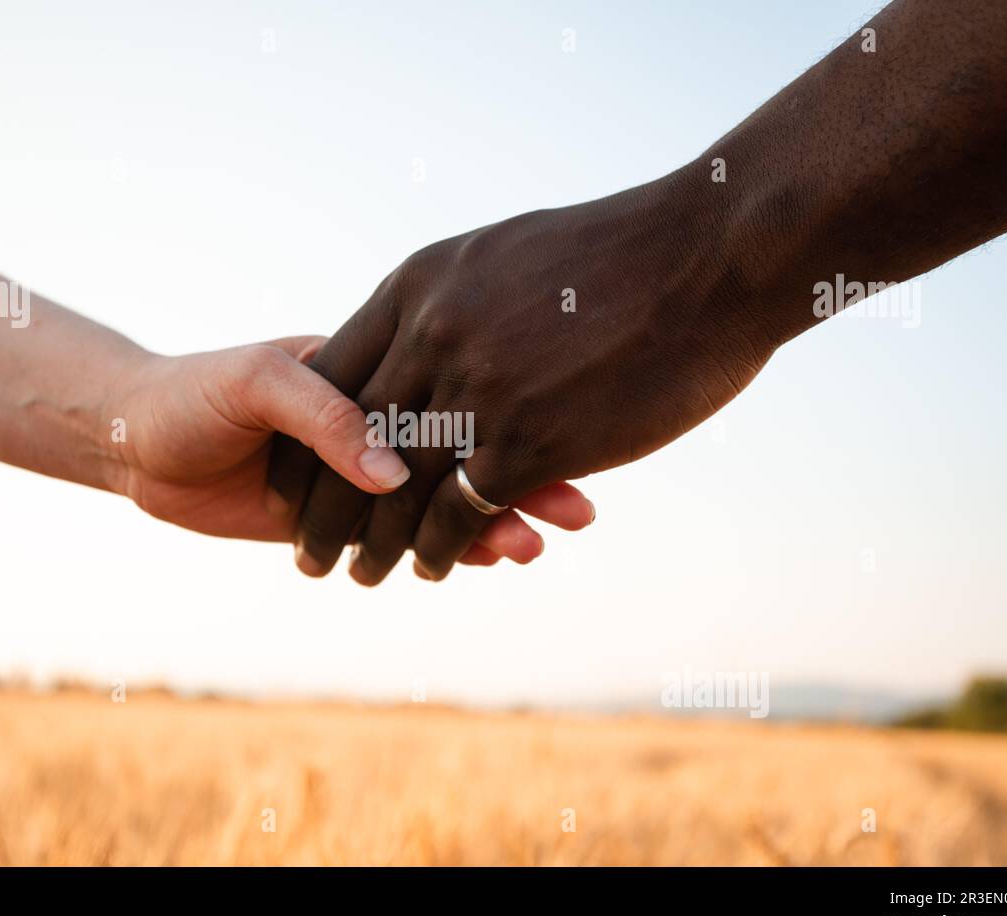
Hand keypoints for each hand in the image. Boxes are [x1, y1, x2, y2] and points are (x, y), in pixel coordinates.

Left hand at [111, 336, 594, 558]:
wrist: (135, 440)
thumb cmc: (193, 393)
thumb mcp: (257, 383)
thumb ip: (324, 418)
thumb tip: (394, 474)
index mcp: (365, 374)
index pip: (449, 398)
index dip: (505, 419)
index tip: (561, 438)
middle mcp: (371, 424)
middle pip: (461, 453)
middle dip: (519, 479)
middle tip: (577, 511)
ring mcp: (358, 474)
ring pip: (440, 500)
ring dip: (489, 521)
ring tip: (537, 547)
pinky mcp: (338, 518)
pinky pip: (400, 535)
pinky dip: (442, 549)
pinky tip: (487, 562)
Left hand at [268, 172, 775, 582]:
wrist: (711, 250)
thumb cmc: (619, 252)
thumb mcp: (504, 255)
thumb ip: (452, 300)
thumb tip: (428, 323)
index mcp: (418, 288)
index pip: (334, 373)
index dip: (309, 434)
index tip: (295, 473)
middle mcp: (432, 336)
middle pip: (352, 440)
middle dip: (323, 504)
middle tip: (309, 549)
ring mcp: (479, 389)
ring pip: (397, 486)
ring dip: (375, 541)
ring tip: (359, 575)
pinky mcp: (529, 439)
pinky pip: (459, 511)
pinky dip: (439, 549)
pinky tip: (433, 568)